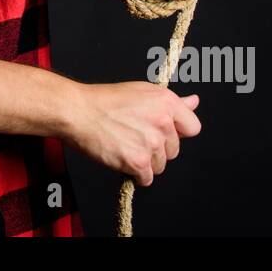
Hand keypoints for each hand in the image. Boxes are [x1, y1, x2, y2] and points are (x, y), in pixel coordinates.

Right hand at [62, 80, 201, 185]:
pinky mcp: (139, 162)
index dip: (177, 132)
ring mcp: (152, 143)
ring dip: (144, 162)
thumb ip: (171, 102)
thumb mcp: (141, 92)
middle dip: (156, 148)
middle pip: (174, 150)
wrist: (77, 111)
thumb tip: (194, 101)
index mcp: (167, 102)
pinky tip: (120, 157)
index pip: (193, 127)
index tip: (161, 131)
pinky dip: (133, 174)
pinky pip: (146, 178)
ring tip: (123, 145)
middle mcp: (163, 122)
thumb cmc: (104, 100)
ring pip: (160, 165)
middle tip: (133, 136)